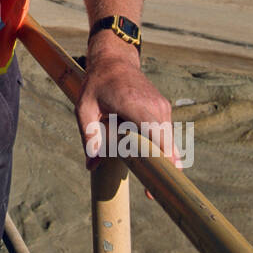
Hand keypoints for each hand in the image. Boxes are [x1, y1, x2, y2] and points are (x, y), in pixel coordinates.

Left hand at [75, 46, 181, 195]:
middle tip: (150, 193)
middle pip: (167, 146)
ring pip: (168, 141)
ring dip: (161, 160)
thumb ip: (89, 136)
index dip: (162, 165)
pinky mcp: (164, 109)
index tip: (157, 186)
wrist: (115, 59)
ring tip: (152, 183)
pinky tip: (151, 162)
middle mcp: (156, 107)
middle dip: (162, 170)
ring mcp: (163, 108)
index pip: (158, 140)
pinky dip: (160, 148)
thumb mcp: (85, 107)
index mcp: (137, 107)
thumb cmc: (97, 83)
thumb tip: (91, 164)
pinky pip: (165, 134)